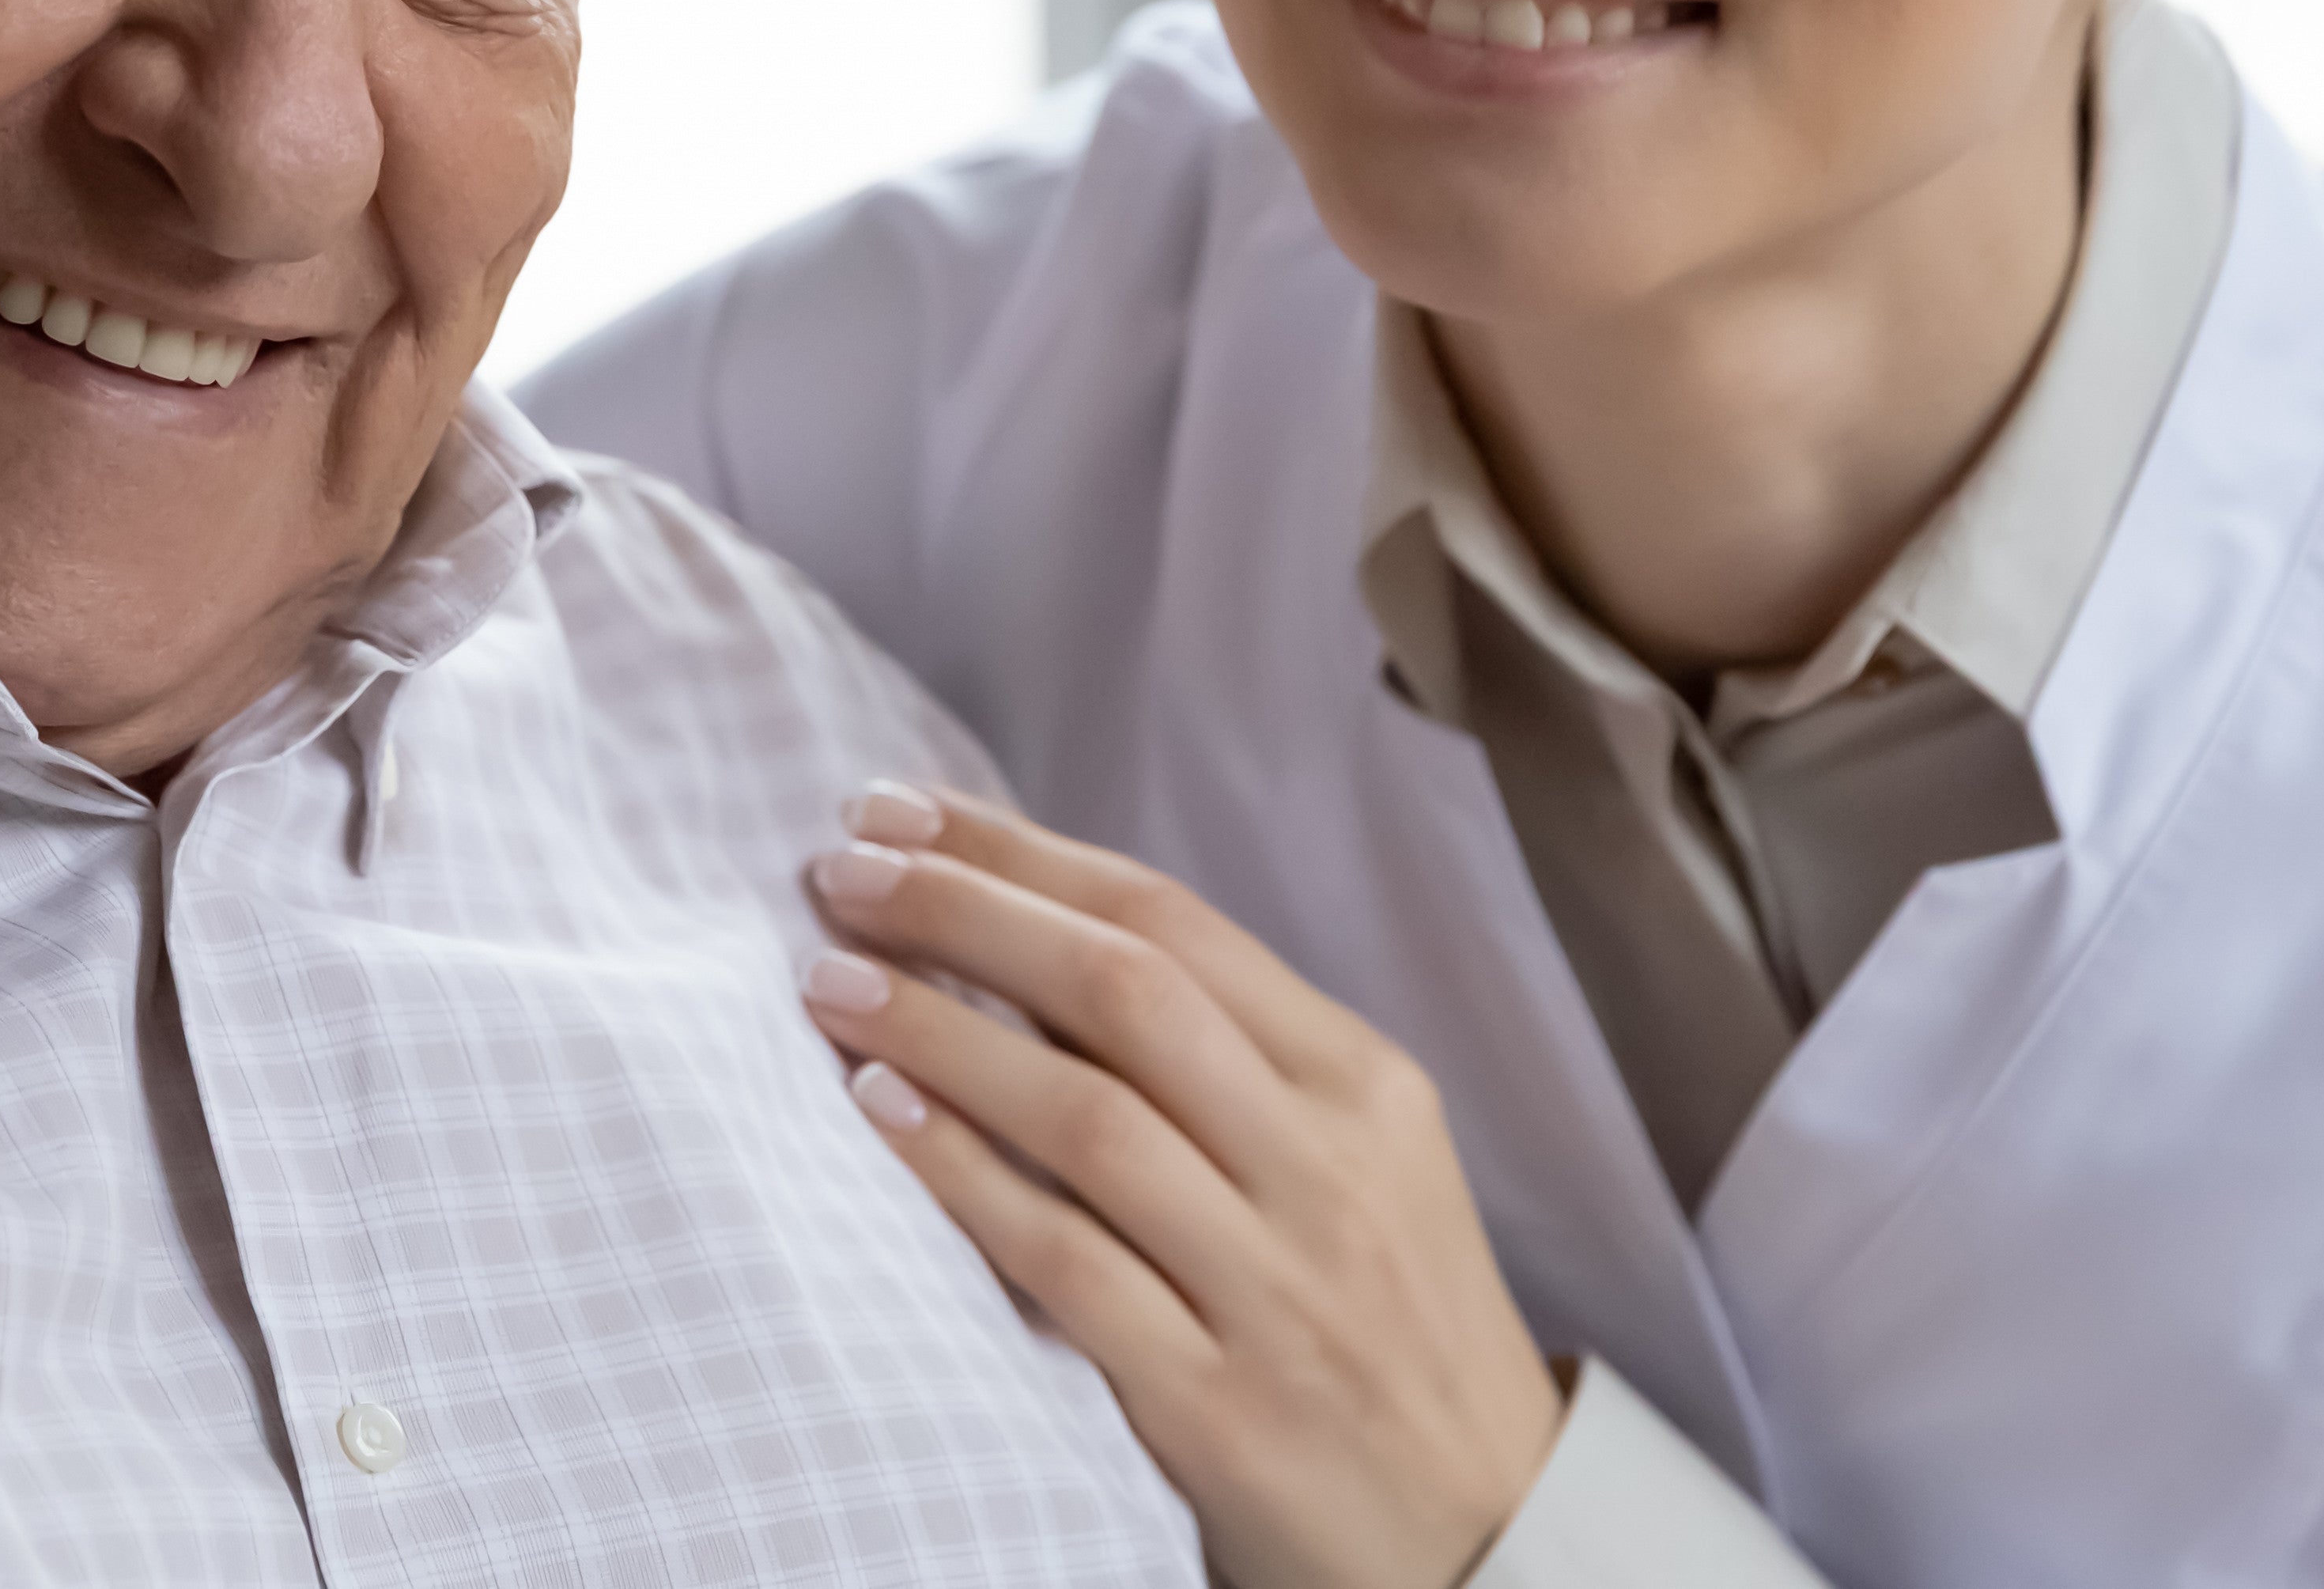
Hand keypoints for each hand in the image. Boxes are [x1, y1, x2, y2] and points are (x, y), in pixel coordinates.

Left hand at [797, 784, 1565, 1588]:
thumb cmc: (1390, 1325)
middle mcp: (1325, 1170)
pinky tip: (878, 1116)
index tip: (901, 808)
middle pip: (1123, 991)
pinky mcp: (1218, 1407)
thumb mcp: (1359, 1163)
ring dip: (938, 1031)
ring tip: (829, 980)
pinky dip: (961, 1179)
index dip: (1022, 854)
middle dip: (964, 911)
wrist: (1494, 1533)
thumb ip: (1232, 1063)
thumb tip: (1039, 935)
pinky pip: (1064, 1267)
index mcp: (1363, 1085)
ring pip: (1085, 1116)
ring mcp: (1276, 1290)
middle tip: (839, 870)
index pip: (1173, 924)